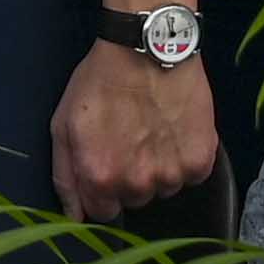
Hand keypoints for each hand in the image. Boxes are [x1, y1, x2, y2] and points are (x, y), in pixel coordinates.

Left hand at [54, 40, 217, 219]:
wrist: (147, 48)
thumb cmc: (102, 81)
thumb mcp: (63, 125)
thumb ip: (65, 177)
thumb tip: (74, 216)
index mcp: (100, 177)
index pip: (102, 213)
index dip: (103, 188)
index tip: (108, 163)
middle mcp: (137, 183)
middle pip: (134, 200)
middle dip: (131, 177)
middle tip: (131, 138)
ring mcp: (171, 173)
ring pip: (164, 188)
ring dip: (160, 167)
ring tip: (154, 129)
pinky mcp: (200, 159)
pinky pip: (191, 175)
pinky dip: (184, 157)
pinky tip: (174, 129)